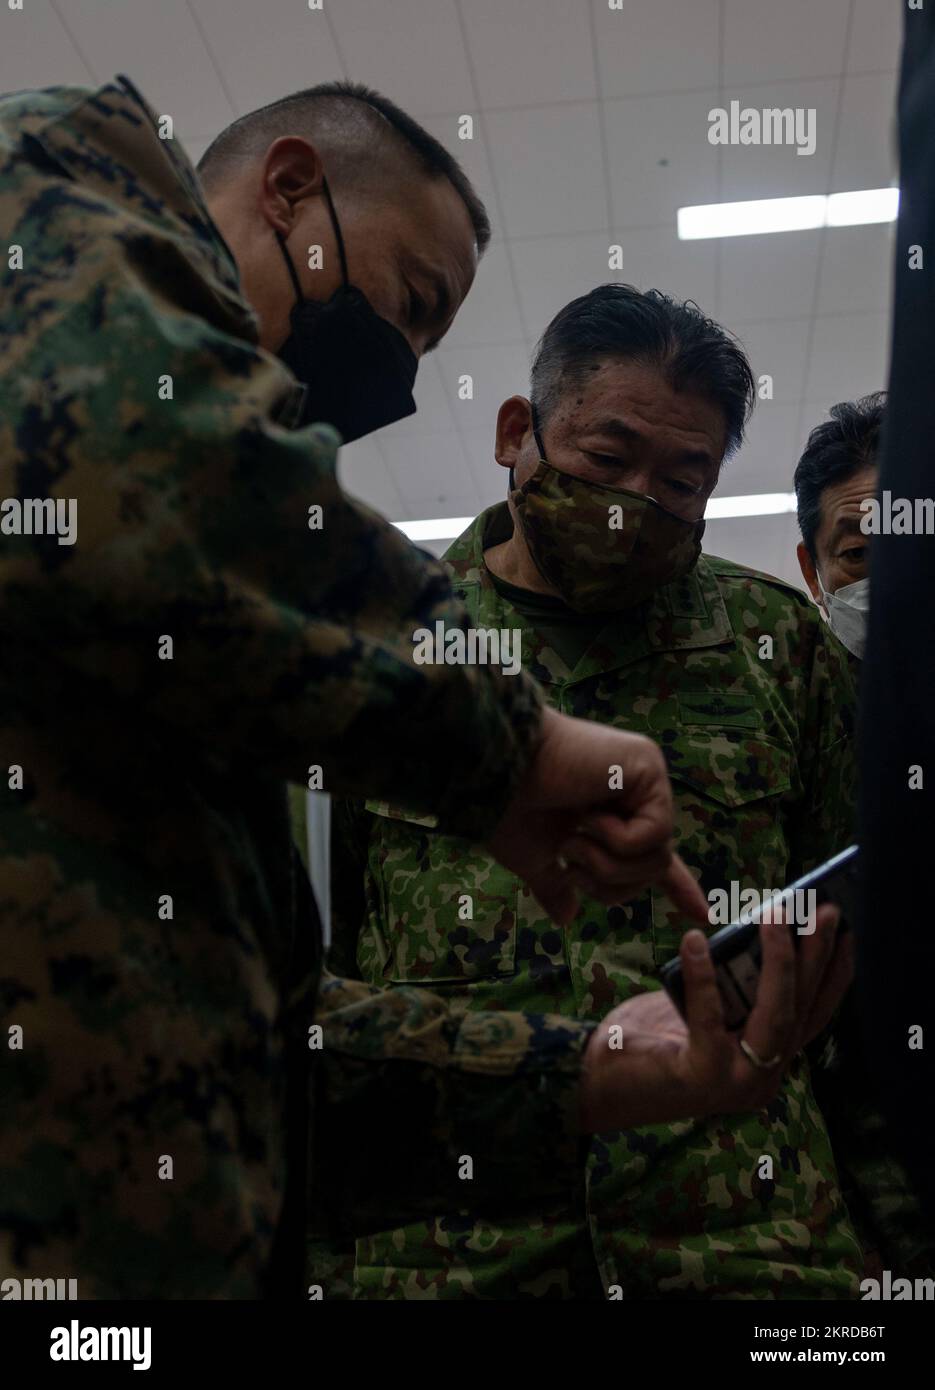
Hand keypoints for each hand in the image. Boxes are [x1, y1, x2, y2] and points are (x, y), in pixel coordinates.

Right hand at [485, 707, 707, 925]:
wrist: (494, 772)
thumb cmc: (508, 808)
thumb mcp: (534, 859)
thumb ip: (556, 884)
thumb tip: (566, 917)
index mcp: (611, 817)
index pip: (651, 856)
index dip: (678, 887)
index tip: (702, 915)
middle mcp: (633, 795)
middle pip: (654, 868)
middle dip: (611, 882)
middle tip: (572, 864)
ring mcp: (644, 779)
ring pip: (658, 857)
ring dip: (609, 864)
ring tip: (573, 838)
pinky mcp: (647, 767)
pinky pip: (654, 833)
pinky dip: (617, 840)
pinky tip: (587, 815)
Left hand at [578, 902, 853, 1129]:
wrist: (597, 1084)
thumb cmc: (650, 1040)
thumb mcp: (702, 1009)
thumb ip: (733, 987)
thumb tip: (759, 933)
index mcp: (766, 1062)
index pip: (814, 1015)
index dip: (835, 974)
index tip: (848, 931)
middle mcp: (762, 1078)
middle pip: (802, 1010)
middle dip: (816, 956)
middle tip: (824, 909)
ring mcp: (736, 1083)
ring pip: (773, 1016)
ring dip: (778, 961)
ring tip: (774, 915)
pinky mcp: (701, 1077)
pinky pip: (709, 1019)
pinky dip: (703, 976)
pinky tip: (694, 940)